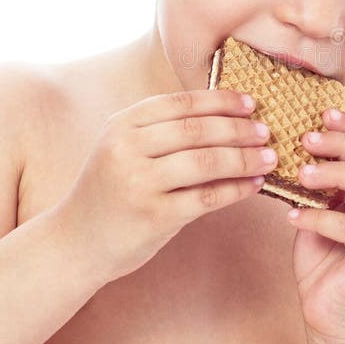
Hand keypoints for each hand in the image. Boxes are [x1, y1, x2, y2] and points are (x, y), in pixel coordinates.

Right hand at [54, 89, 276, 283]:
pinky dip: (236, 189)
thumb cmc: (111, 191)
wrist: (76, 243)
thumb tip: (227, 116)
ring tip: (268, 157)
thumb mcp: (124, 149)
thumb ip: (162, 132)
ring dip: (244, 158)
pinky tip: (253, 185)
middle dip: (238, 128)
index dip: (220, 101)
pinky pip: (207, 197)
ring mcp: (139, 183)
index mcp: (123, 125)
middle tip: (266, 131)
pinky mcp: (154, 216)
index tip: (251, 103)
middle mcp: (127, 149)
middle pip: (196, 130)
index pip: (181, 103)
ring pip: (205, 161)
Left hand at [287, 108, 344, 343]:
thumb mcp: (319, 214)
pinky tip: (292, 218)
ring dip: (337, 173)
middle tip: (306, 139)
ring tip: (302, 173)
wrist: (331, 319)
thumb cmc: (324, 263)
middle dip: (342, 144)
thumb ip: (320, 185)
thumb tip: (295, 146)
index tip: (324, 114)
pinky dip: (320, 218)